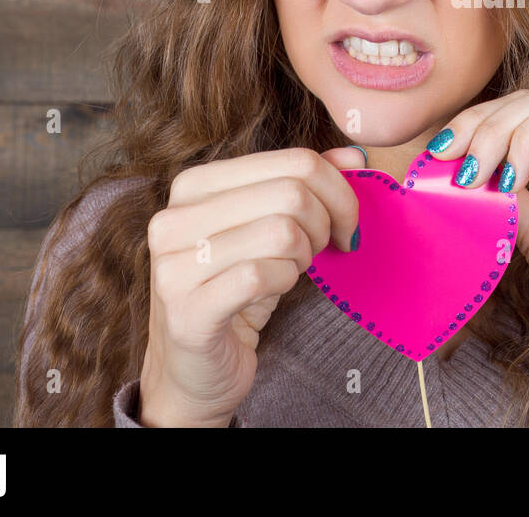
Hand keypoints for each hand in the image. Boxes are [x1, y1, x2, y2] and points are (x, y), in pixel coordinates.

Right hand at [138, 146, 363, 426]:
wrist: (193, 372)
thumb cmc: (235, 292)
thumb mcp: (270, 228)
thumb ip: (307, 186)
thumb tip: (355, 157)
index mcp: (194, 185)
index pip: (293, 161)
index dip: (338, 191)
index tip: (345, 223)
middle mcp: (174, 217)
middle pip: (293, 192)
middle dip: (325, 224)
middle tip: (321, 251)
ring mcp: (173, 264)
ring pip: (282, 232)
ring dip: (304, 257)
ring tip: (292, 271)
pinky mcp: (187, 310)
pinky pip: (263, 276)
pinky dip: (285, 282)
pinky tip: (275, 291)